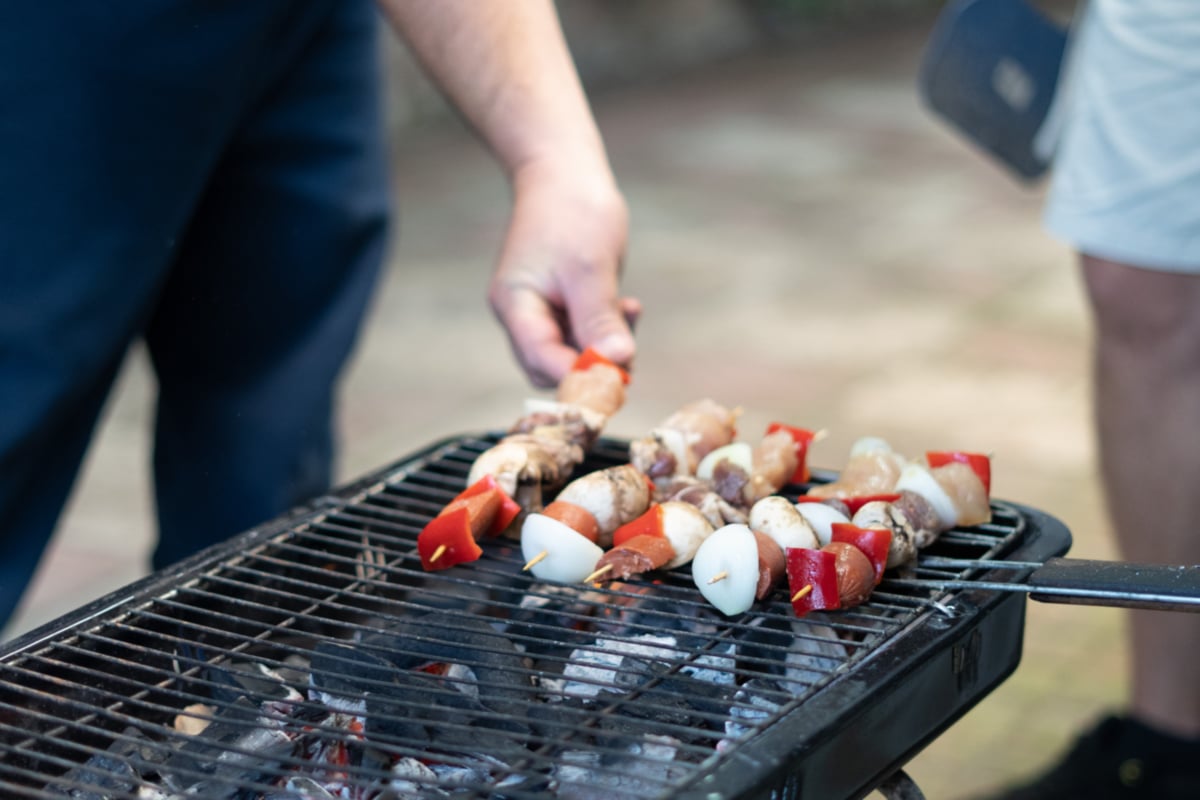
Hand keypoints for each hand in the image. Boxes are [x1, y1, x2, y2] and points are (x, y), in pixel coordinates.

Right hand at [489, 156, 639, 387]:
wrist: (564, 171)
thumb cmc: (572, 211)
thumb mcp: (591, 268)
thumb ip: (600, 319)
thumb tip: (617, 364)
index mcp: (516, 305)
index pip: (540, 360)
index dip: (577, 376)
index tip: (615, 377)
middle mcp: (522, 314)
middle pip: (552, 366)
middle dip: (592, 365)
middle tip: (630, 354)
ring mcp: (540, 309)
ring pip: (571, 352)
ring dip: (604, 345)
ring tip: (630, 314)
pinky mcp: (560, 303)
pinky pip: (582, 332)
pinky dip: (606, 328)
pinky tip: (628, 308)